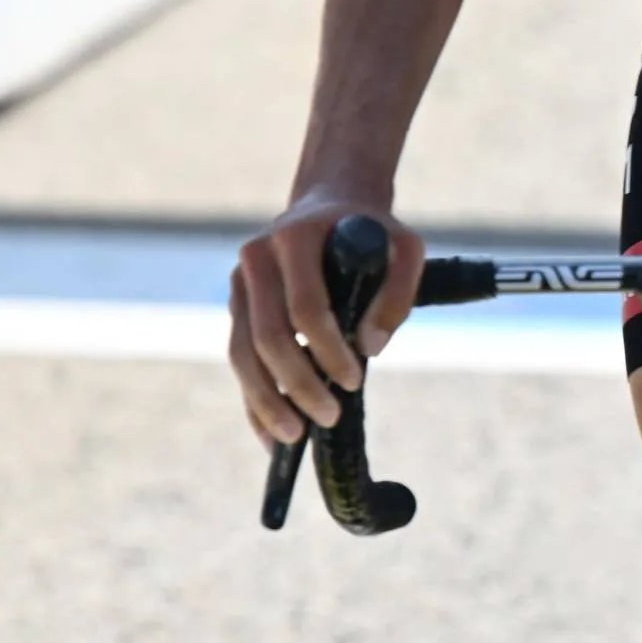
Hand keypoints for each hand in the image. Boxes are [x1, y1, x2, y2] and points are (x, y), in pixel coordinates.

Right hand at [227, 196, 421, 446]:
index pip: (305, 307)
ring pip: (242, 353)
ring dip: (265, 400)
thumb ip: (397, 294)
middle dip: (296, 384)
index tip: (356, 380)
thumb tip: (370, 347)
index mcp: (294, 239)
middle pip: (267, 336)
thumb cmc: (370, 232)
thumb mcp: (404, 248)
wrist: (327, 204)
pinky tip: (269, 433)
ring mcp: (240, 283)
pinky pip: (238, 359)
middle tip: (330, 418)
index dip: (328, 350)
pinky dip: (252, 399)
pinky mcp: (237, 306)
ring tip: (293, 438)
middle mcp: (256, 259)